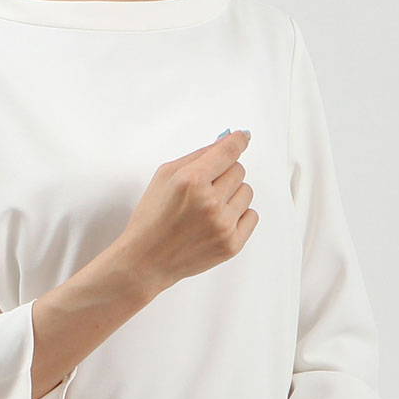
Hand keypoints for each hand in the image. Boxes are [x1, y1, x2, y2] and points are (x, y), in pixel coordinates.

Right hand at [113, 129, 258, 295]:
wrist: (146, 261)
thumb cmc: (152, 218)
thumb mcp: (164, 177)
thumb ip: (197, 156)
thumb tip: (227, 141)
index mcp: (191, 181)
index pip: (228, 151)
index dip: (238, 141)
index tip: (242, 138)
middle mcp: (210, 202)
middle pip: (239, 170)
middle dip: (224, 175)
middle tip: (206, 189)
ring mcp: (222, 225)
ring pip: (247, 192)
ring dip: (232, 196)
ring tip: (209, 209)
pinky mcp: (231, 245)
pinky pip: (252, 216)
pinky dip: (238, 216)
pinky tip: (217, 223)